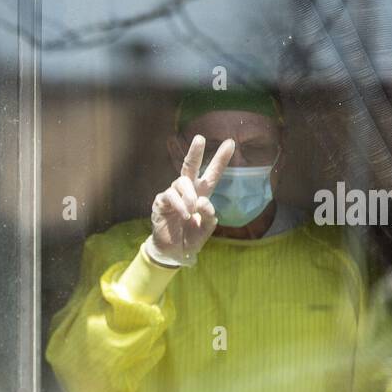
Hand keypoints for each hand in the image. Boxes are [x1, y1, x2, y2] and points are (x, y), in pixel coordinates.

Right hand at [148, 135, 235, 266]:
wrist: (173, 252)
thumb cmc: (190, 239)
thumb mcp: (205, 230)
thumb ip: (209, 217)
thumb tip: (202, 202)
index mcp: (201, 195)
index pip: (212, 174)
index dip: (220, 159)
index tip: (230, 142)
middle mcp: (187, 191)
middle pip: (190, 166)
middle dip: (195, 152)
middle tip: (199, 138)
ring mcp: (172, 196)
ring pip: (181, 182)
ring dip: (189, 194)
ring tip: (192, 210)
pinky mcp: (161, 203)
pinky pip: (170, 196)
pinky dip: (180, 205)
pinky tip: (185, 214)